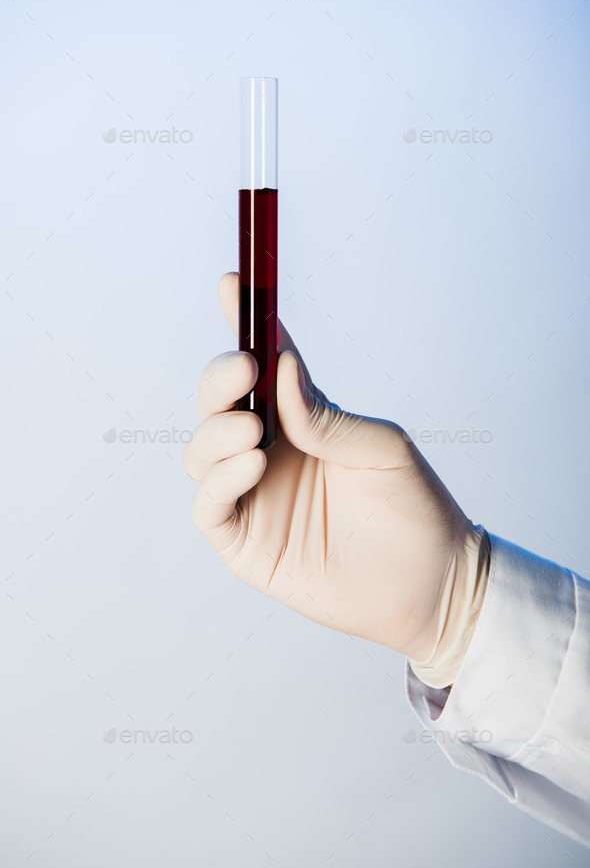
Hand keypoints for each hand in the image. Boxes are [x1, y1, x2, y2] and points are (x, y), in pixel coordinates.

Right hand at [183, 272, 474, 662]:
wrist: (429, 586)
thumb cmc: (414, 509)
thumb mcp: (381, 449)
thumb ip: (325, 415)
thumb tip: (282, 368)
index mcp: (303, 420)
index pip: (265, 365)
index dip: (244, 322)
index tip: (231, 282)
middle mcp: (271, 452)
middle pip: (218, 403)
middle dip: (219, 379)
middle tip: (245, 370)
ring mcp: (253, 496)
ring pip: (201, 450)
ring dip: (217, 430)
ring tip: (255, 430)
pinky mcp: (244, 541)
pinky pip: (208, 504)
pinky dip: (218, 479)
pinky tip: (253, 466)